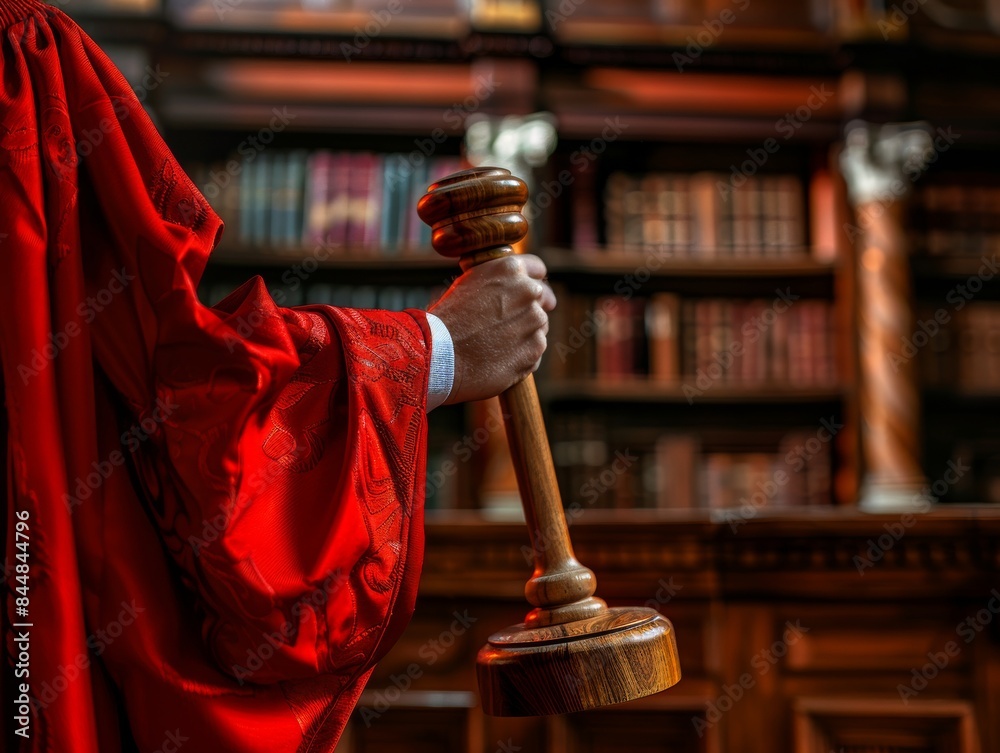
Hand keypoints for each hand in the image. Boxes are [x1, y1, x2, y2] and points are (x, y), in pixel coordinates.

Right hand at [429, 254, 555, 404]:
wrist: (437, 354)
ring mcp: (534, 321)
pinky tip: (498, 359)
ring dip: (524, 335)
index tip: (535, 293)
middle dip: (527, 311)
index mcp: (510, 269)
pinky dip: (521, 357)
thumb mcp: (468, 284)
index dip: (532, 281)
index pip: (537, 269)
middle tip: (508, 326)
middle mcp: (528, 291)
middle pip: (540, 300)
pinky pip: (534, 352)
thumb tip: (519, 289)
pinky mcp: (534, 350)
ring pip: (538, 328)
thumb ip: (498, 282)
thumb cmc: (446, 319)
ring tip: (495, 346)